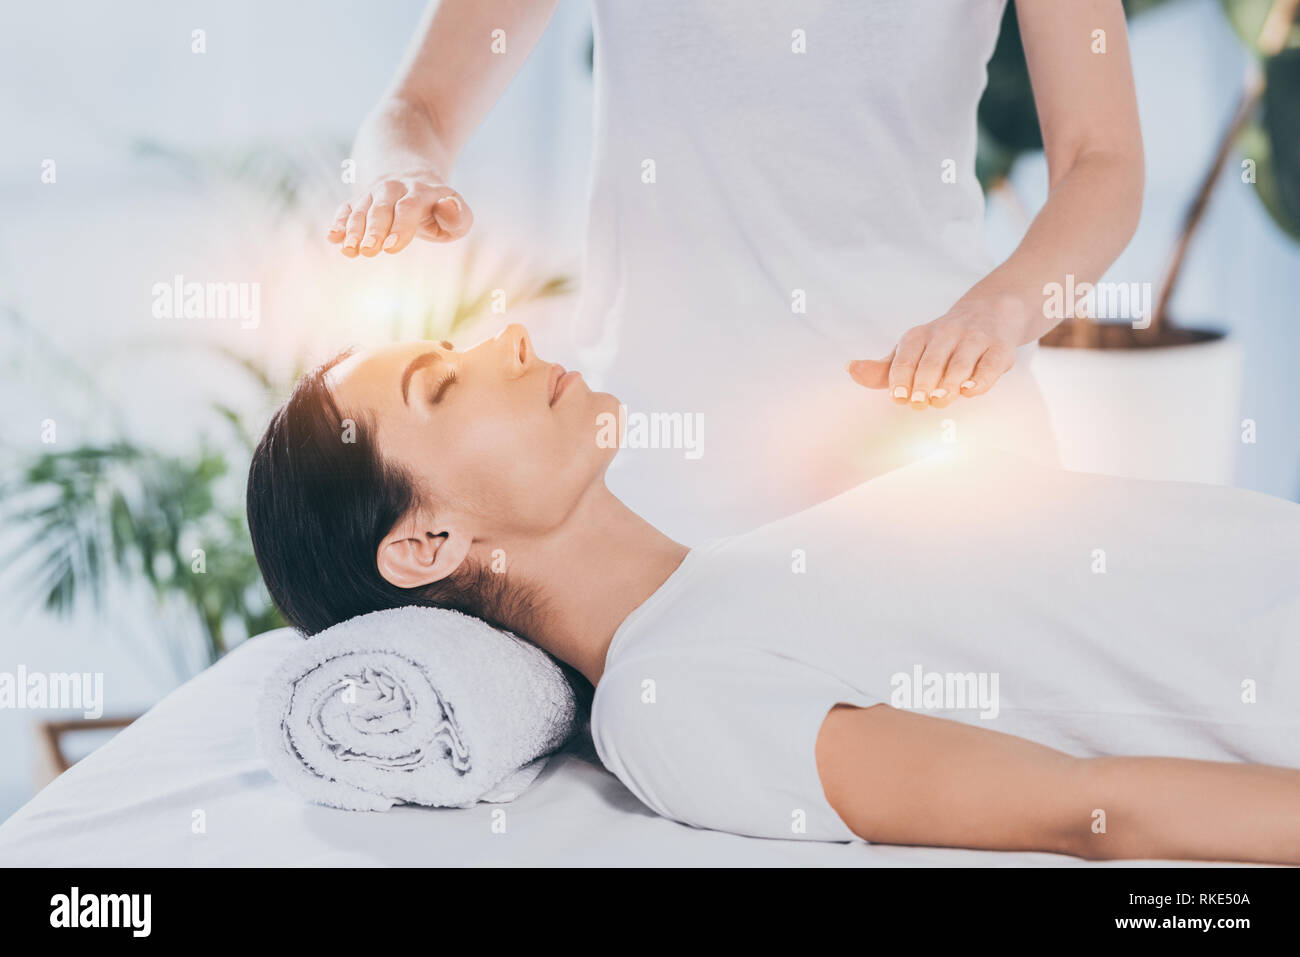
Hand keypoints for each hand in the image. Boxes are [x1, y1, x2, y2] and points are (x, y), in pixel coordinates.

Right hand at [327, 172, 472, 256]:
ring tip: (349, 251)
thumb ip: (458, 216)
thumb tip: (448, 205)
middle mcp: (395, 189)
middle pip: (381, 208)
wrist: (413, 180)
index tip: (391, 247)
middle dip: (374, 230)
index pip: (409, 207)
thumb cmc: (441, 211)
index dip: (400, 226)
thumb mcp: (459, 216)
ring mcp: (374, 194)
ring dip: (353, 230)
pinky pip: (346, 209)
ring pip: (361, 209)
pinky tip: (333, 237)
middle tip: (368, 250)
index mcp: (422, 192)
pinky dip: (339, 222)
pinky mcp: (360, 202)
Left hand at [845, 296, 1027, 408]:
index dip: (901, 377)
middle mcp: (946, 333)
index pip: (906, 356)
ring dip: (949, 383)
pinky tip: (970, 391)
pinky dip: (980, 379)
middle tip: (918, 403)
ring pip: (960, 362)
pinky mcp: (999, 349)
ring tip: (941, 400)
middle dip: (923, 382)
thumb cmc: (941, 344)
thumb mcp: (910, 351)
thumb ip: (882, 369)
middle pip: (932, 360)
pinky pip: (990, 365)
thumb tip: (850, 369)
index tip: (898, 397)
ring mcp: (975, 339)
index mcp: (919, 336)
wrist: (992, 312)